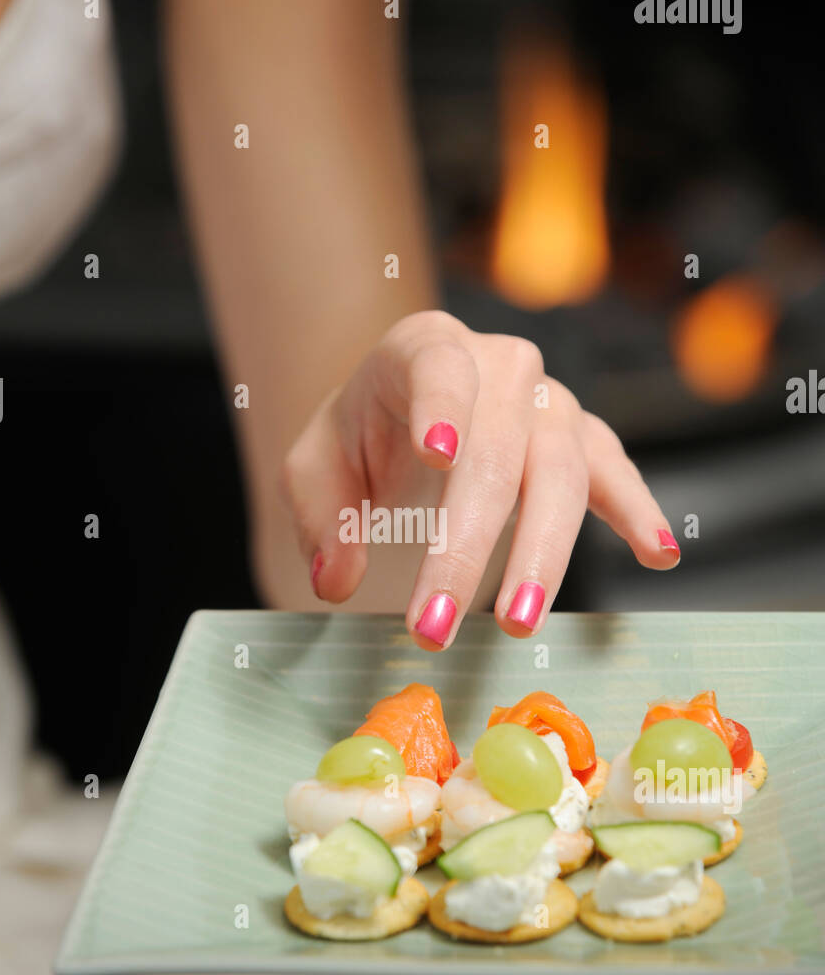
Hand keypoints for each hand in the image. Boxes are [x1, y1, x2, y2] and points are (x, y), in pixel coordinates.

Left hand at [281, 311, 680, 647]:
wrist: (405, 421)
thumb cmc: (360, 439)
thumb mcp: (315, 468)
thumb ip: (321, 518)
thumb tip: (336, 579)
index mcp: (425, 349)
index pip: (438, 371)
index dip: (442, 410)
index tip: (439, 457)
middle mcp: (499, 366)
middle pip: (498, 452)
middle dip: (469, 546)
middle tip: (436, 625)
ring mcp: (548, 403)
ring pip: (560, 474)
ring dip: (541, 556)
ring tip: (517, 623)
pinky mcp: (582, 440)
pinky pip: (613, 471)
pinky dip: (637, 510)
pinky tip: (658, 552)